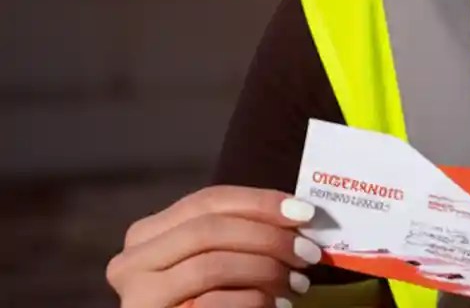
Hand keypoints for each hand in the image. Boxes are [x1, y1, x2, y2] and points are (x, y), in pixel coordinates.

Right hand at [106, 186, 321, 307]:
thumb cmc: (212, 302)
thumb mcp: (223, 261)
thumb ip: (242, 236)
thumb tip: (299, 215)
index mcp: (149, 234)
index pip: (208, 200)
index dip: (260, 201)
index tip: (306, 213)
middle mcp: (132, 261)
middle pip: (209, 229)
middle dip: (268, 237)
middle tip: (309, 253)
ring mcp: (138, 297)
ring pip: (211, 265)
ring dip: (266, 270)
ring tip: (298, 283)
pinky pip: (212, 303)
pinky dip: (255, 300)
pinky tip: (279, 305)